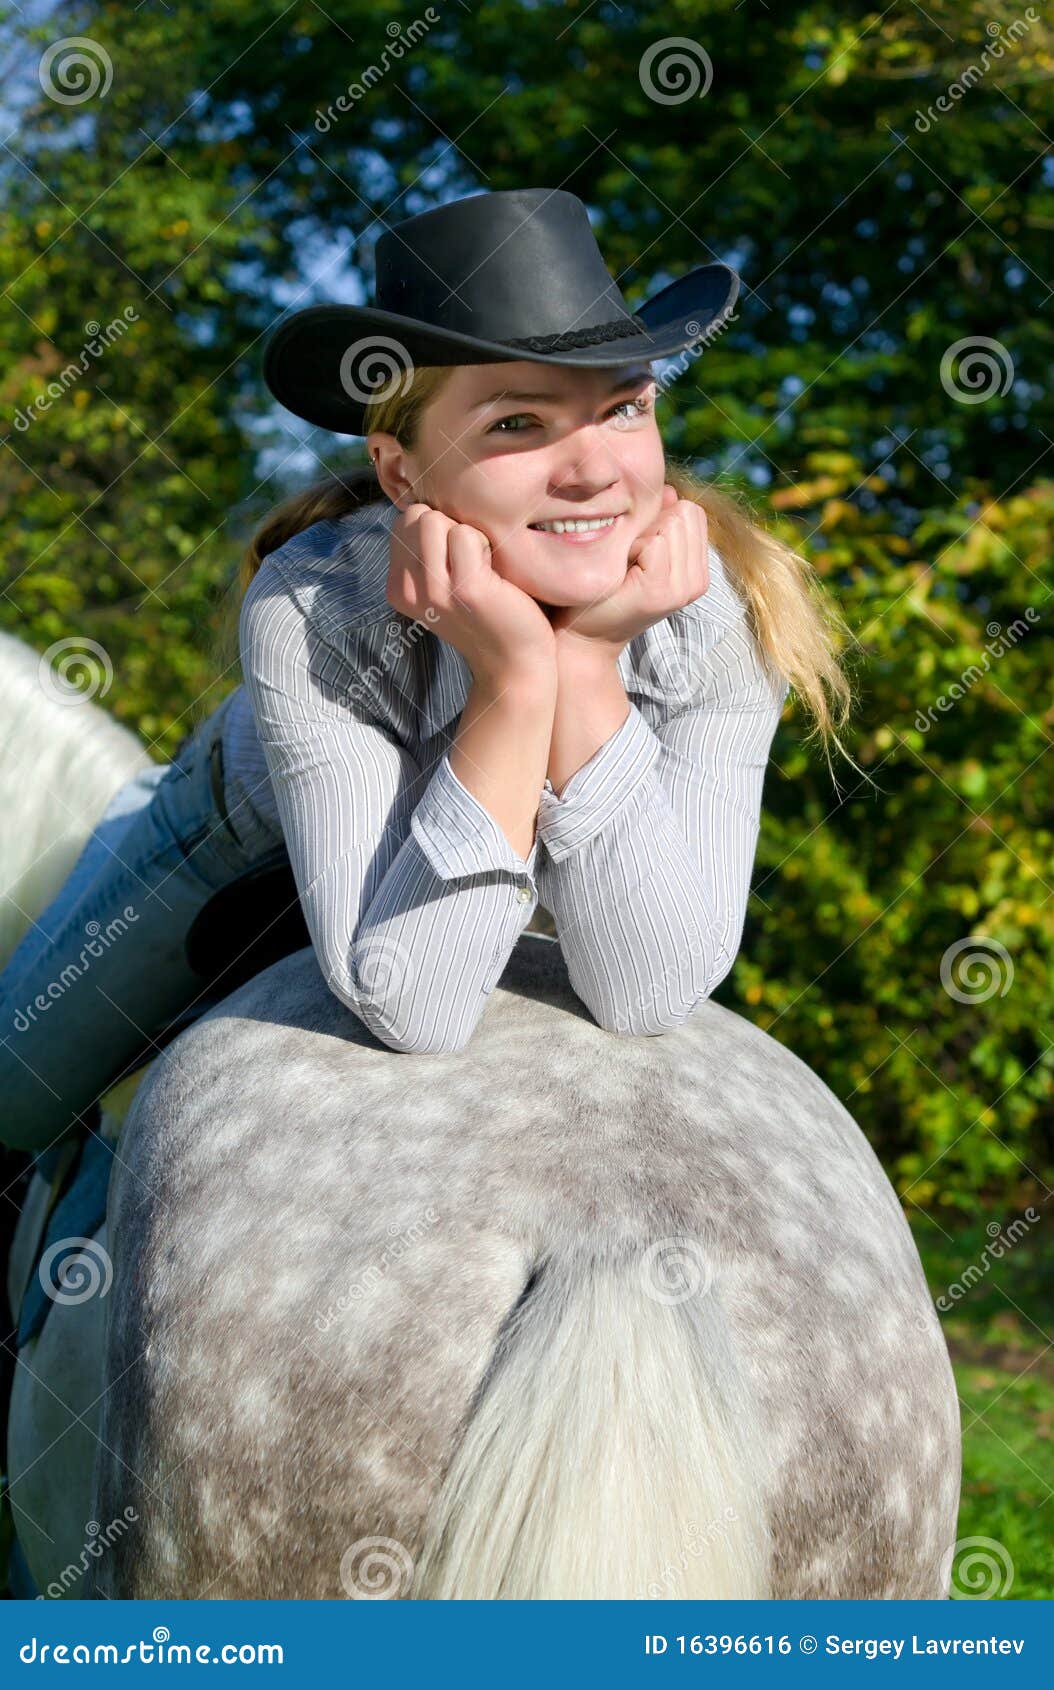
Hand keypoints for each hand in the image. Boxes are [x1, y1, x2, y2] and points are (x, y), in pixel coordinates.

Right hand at [388, 503, 555, 686]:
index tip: (458, 560)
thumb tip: (423, 499)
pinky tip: (496, 576)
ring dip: (469, 535)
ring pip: (437, 521)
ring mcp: (433, 592)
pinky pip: (467, 534)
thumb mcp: (444, 580)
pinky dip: (487, 544)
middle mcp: (406, 591)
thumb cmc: (488, 609)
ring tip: (483, 568)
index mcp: (397, 587)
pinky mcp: (464, 589)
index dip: (438, 527)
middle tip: (473, 562)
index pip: (404, 519)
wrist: (515, 660)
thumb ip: (427, 547)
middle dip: (450, 525)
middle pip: (417, 515)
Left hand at [548, 485, 708, 655]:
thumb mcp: (637, 551)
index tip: (638, 549)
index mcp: (697, 570)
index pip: (693, 512)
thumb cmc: (606, 590)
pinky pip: (655, 541)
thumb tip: (670, 491)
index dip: (661, 518)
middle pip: (686, 512)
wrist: (585, 637)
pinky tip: (621, 572)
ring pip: (672, 523)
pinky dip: (632, 548)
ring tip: (626, 566)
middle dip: (653, 524)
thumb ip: (658, 521)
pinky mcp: (662, 590)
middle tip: (630, 558)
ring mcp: (683, 588)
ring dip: (641, 536)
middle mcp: (698, 581)